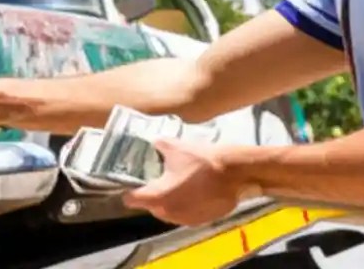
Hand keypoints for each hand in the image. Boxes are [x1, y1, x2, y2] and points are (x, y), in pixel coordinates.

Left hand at [122, 139, 253, 225]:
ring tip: (176, 184)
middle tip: (157, 179)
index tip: (131, 183)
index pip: (130, 200)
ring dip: (168, 201)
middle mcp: (168, 213)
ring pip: (168, 212)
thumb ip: (158, 146)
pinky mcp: (200, 221)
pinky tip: (192, 191)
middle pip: (150, 206)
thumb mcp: (175, 146)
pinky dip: (185, 205)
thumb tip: (152, 142)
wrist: (234, 173)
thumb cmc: (201, 160)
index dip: (129, 191)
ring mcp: (185, 219)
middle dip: (151, 195)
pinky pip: (184, 214)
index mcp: (157, 196)